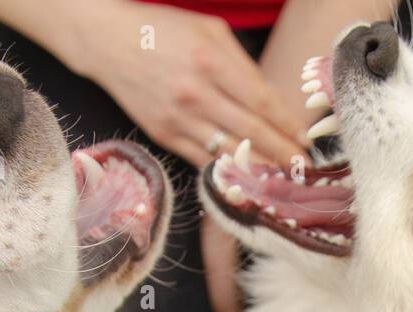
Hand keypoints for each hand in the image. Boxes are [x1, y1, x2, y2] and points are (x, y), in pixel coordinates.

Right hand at [69, 0, 308, 166]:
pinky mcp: (164, 135)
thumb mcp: (210, 31)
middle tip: (303, 169)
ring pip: (228, 152)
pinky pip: (202, 160)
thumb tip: (271, 99)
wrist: (107, 43)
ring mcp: (178, 118)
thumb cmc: (163, 30)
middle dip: (282, 153)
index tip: (305, 140)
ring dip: (258, 169)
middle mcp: (195, 94)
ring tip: (282, 179)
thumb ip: (242, 64)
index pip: (261, 101)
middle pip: (250, 132)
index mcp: (210, 61)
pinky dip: (226, 171)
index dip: (287, 124)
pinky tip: (246, 177)